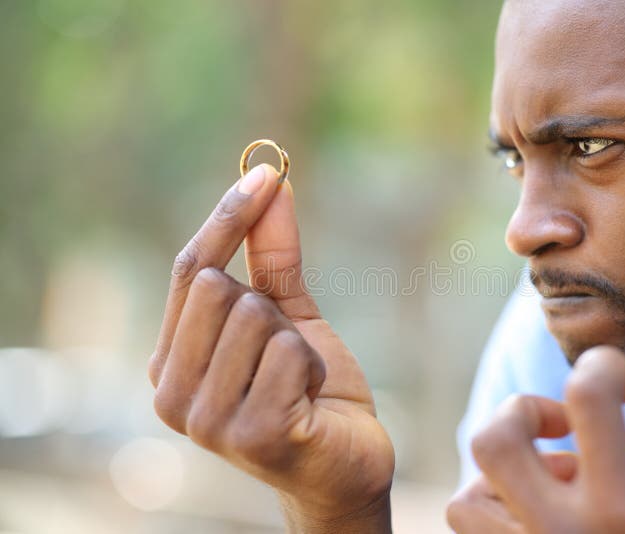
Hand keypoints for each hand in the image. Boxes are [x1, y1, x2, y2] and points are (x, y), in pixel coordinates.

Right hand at [148, 165, 393, 531]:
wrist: (345, 463)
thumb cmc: (310, 390)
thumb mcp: (289, 315)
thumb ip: (271, 254)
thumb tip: (270, 179)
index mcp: (170, 361)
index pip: (189, 270)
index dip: (226, 218)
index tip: (266, 174)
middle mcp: (171, 394)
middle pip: (219, 287)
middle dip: (271, 308)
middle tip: (287, 353)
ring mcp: (206, 420)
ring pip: (257, 317)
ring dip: (296, 343)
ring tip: (299, 383)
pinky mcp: (253, 434)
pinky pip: (290, 352)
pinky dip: (314, 367)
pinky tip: (310, 403)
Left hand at [447, 346, 624, 533]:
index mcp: (624, 512)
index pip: (586, 396)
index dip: (605, 366)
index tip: (624, 386)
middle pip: (494, 442)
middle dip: (523, 413)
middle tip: (564, 427)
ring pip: (467, 500)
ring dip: (504, 479)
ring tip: (556, 489)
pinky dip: (499, 515)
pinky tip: (545, 520)